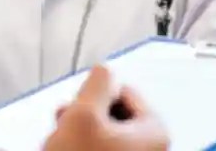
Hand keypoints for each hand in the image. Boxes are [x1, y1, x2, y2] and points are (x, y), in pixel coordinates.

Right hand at [42, 66, 169, 150]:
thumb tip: (106, 72)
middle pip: (113, 115)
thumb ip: (97, 83)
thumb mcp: (83, 113)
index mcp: (155, 132)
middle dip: (84, 117)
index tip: (80, 108)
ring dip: (77, 137)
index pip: (123, 91)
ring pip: (102, 137)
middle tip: (66, 126)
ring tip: (60, 147)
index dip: (95, 95)